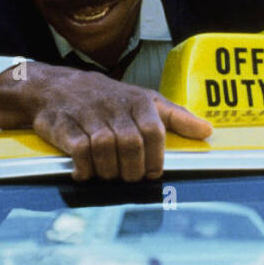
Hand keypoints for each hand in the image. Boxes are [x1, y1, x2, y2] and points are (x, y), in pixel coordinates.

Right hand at [0, 62, 211, 180]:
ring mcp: (87, 115)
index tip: (153, 172)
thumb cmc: (109, 98)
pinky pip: (77, 150)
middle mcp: (113, 106)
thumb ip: (176, 117)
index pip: (154, 131)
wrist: (55, 86)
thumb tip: (208, 131)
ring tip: (110, 175)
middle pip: (130, 144)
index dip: (155, 157)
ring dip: (109, 170)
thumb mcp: (145, 100)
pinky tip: (86, 173)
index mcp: (138, 100)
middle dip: (132, 169)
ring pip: (104, 147)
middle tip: (131, 178)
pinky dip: (84, 168)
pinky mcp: (63, 125)